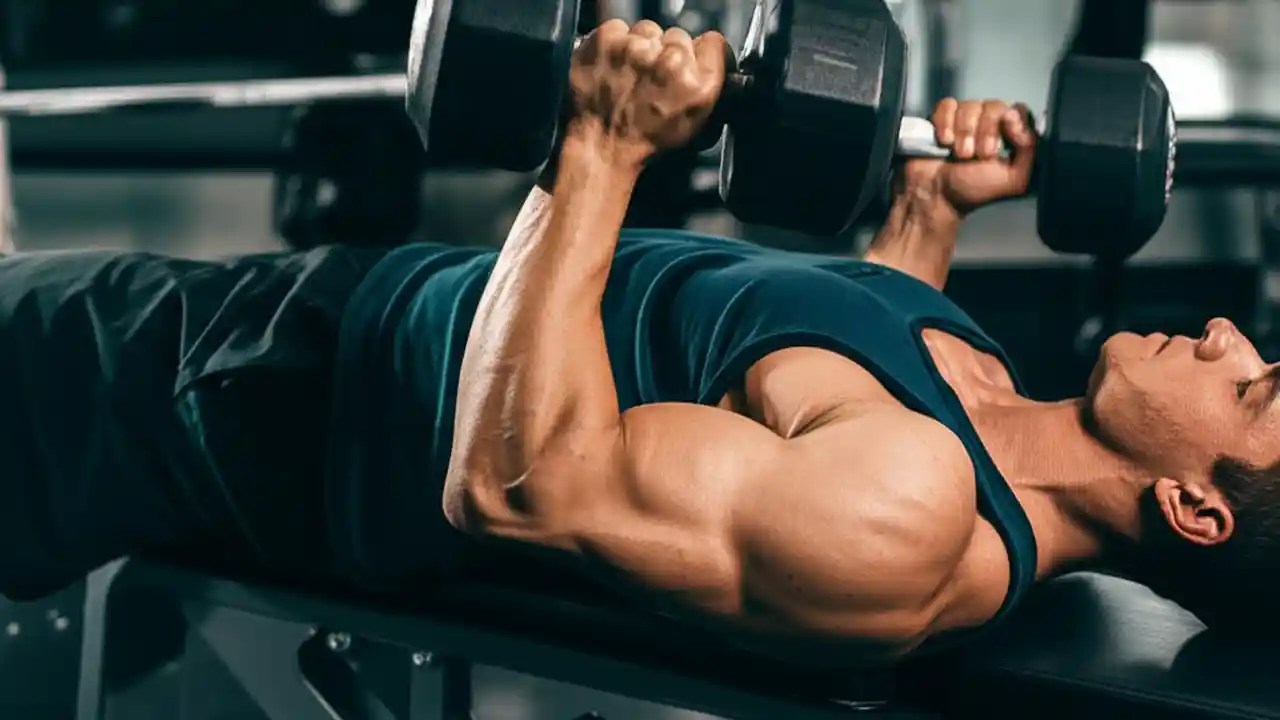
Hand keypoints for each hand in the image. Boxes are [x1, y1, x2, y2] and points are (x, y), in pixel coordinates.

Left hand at [567, 19, 727, 169]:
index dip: (701, 54)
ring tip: (631, 76)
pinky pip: (619, 29)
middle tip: (653, 81)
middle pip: (678, 35)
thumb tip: (709, 60)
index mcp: (700, 84)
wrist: (601, 149)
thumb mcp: (695, 124)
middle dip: (668, 54)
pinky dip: (615, 45)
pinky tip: (613, 68)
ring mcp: (637, 48)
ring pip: (648, 31)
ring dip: (641, 48)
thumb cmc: (644, 144)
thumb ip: (710, 85)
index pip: (713, 42)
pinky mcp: (608, 39)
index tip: (691, 63)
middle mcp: (671, 62)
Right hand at [899, 99, 1037, 216]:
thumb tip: (1016, 115)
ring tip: (959, 155)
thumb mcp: (1013, 179)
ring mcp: (964, 119)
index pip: (1018, 110)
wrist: (935, 196)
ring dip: (964, 132)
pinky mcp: (941, 117)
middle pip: (995, 106)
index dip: (1011, 123)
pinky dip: (946, 122)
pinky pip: (948, 105)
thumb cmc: (973, 190)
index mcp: (1009, 136)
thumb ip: (1029, 150)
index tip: (1001, 145)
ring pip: (970, 105)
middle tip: (977, 155)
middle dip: (986, 132)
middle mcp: (988, 123)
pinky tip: (944, 142)